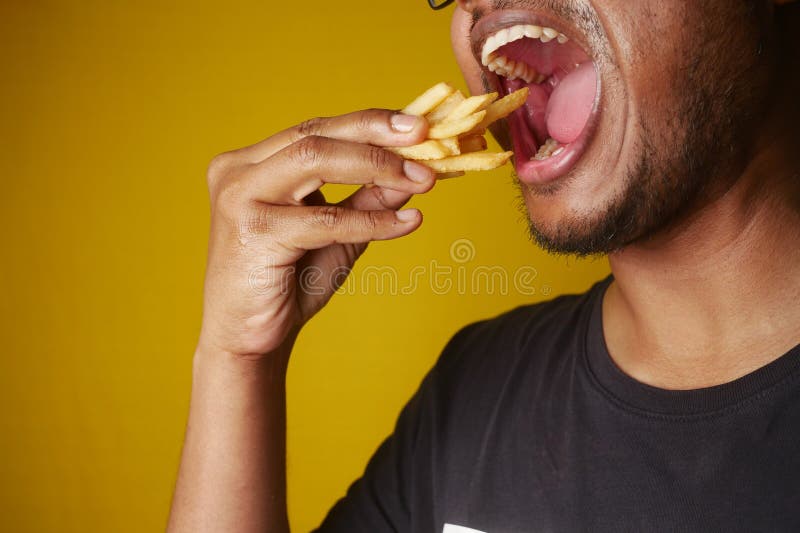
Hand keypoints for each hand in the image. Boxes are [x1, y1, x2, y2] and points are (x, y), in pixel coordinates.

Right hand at [197, 109, 433, 357]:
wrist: (249, 339)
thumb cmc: (288, 283)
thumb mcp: (339, 233)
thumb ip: (369, 199)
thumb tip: (416, 169)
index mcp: (251, 162)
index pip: (316, 128)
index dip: (369, 122)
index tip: (417, 125)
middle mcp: (238, 171)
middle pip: (315, 135)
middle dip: (375, 135)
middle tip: (425, 138)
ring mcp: (239, 198)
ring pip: (315, 161)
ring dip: (376, 166)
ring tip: (422, 179)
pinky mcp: (253, 232)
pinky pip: (324, 219)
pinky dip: (370, 221)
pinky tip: (405, 223)